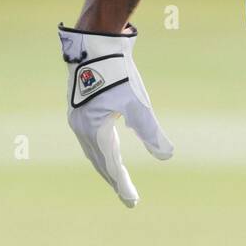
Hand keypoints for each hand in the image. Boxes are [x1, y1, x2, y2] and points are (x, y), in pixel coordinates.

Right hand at [58, 22, 173, 206]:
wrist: (96, 43)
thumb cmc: (118, 73)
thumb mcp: (138, 104)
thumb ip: (151, 132)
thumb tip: (167, 155)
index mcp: (94, 130)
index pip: (111, 165)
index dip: (123, 185)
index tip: (133, 201)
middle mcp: (81, 128)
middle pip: (100, 162)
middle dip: (114, 179)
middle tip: (128, 197)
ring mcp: (77, 117)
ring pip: (93, 150)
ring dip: (106, 165)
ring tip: (118, 178)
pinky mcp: (79, 107)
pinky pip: (89, 137)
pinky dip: (100, 149)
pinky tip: (109, 147)